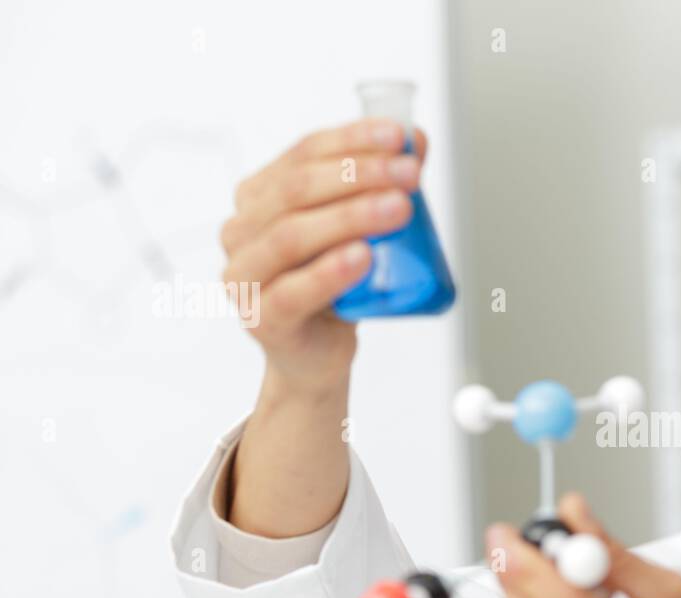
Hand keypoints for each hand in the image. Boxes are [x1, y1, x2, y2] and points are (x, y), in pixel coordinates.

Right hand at [220, 118, 426, 396]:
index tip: (398, 137)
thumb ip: (381, 183)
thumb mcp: (359, 228)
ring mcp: (244, 275)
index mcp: (258, 196)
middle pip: (297, 190)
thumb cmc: (335, 284)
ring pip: (293, 236)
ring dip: (350, 217)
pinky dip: (329, 272)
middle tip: (408, 176)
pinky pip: (292, 292)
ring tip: (398, 210)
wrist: (318, 353)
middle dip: (359, 176)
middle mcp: (241, 230)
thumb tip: (414, 139)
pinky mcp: (260, 319)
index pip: (302, 154)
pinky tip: (362, 257)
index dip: (351, 140)